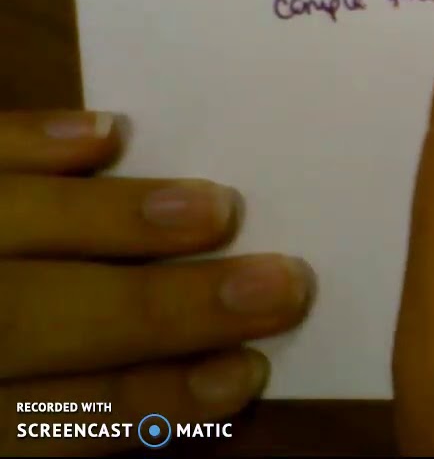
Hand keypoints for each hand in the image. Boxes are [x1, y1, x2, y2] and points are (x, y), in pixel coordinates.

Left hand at [0, 111, 315, 455]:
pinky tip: (109, 132)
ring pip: (5, 227)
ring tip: (215, 207)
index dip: (152, 399)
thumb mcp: (21, 434)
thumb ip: (94, 412)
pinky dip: (30, 137)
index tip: (249, 372)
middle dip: (160, 307)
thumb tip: (222, 369)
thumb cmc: (6, 380)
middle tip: (277, 285)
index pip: (51, 418)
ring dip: (111, 217)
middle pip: (32, 319)